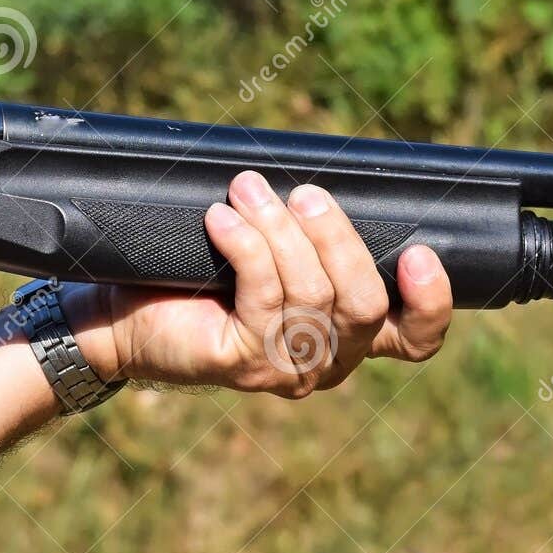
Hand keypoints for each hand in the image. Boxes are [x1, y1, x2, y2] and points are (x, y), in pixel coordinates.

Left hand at [68, 170, 452, 396]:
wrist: (121, 315)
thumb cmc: (196, 276)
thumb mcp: (269, 251)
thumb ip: (307, 234)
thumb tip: (321, 183)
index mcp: (346, 337)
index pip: (415, 339)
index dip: (431, 302)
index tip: (419, 252)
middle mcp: (325, 362)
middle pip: (362, 302)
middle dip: (337, 238)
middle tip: (305, 193)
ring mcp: (285, 369)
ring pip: (311, 293)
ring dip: (280, 229)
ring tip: (246, 190)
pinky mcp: (242, 362)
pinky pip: (262, 295)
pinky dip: (246, 245)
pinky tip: (221, 218)